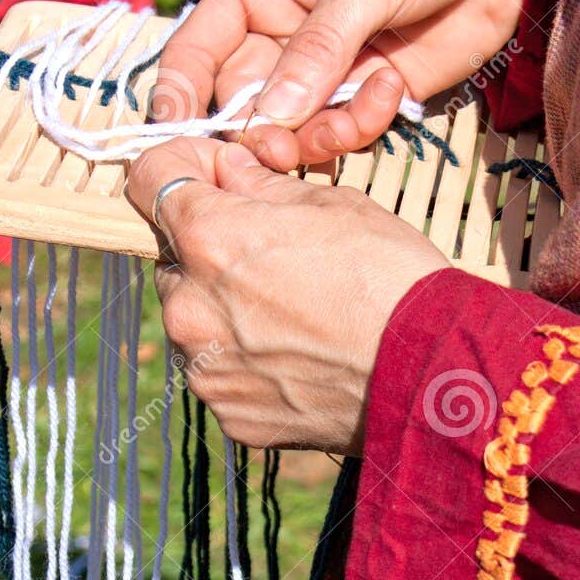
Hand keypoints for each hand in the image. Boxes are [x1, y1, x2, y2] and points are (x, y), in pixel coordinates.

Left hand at [127, 137, 448, 452]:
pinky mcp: (228, 415)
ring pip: (193, 322)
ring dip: (224, 311)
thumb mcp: (332, 204)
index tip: (215, 173)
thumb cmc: (390, 279)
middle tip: (274, 258)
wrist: (430, 377)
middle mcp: (189, 307)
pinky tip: (298, 359)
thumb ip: (261, 185)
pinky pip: (221, 374)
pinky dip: (246, 362)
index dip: (183, 165)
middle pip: (174, 259)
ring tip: (294, 317)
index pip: (149, 178)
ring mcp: (205, 369)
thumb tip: (226, 170)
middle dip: (210, 251)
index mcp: (209, 239)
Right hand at [151, 0, 520, 170]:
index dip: (180, 93)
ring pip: (289, 131)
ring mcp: (322, 71)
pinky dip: (361, 128)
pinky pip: (339, 134)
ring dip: (318, 136)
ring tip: (363, 109)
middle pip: (240, 104)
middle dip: (261, 132)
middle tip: (287, 144)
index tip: (178, 132)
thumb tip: (270, 116)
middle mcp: (280, 34)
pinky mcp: (363, 97)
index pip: (197, 49)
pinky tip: (394, 91)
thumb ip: (319, 49)